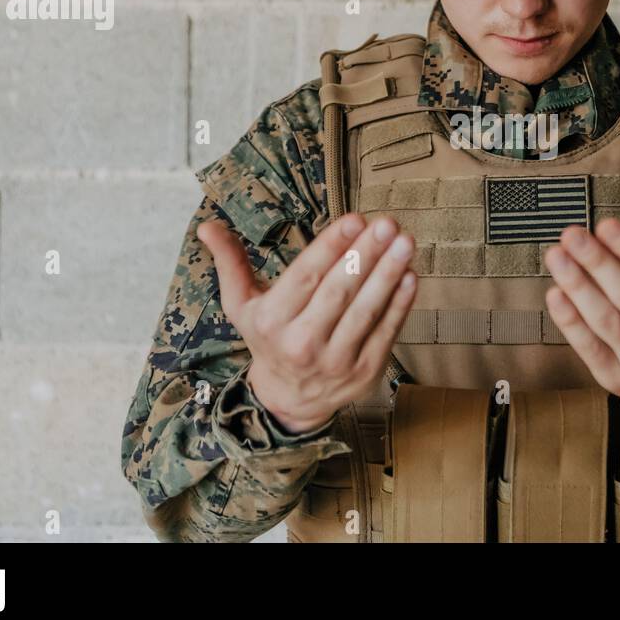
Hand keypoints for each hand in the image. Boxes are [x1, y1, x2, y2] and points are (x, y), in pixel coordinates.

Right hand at [197, 212, 417, 433]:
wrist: (288, 400)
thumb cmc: (268, 339)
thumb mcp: (241, 305)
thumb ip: (230, 263)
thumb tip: (208, 226)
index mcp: (271, 322)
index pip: (305, 278)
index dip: (331, 247)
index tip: (355, 219)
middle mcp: (302, 343)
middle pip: (338, 293)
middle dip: (365, 255)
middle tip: (386, 224)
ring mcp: (336, 361)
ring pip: (365, 311)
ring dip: (388, 274)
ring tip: (404, 243)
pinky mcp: (365, 371)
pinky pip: (386, 332)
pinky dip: (401, 304)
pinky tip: (411, 275)